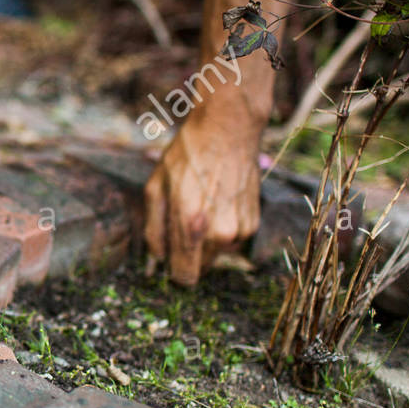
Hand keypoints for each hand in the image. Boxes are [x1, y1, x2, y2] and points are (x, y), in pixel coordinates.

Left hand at [144, 112, 262, 284]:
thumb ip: (154, 229)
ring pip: (217, 253)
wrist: (228, 131)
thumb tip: (157, 259)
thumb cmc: (187, 156)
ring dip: (207, 239)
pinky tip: (218, 202)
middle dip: (190, 252)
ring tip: (202, 205)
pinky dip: (224, 228)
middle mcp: (220, 233)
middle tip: (184, 221)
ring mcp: (240, 229)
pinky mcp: (253, 223)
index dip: (174, 271)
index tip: (171, 260)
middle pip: (201, 267)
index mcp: (191, 225)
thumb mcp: (156, 188)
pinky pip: (232, 239)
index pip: (185, 276)